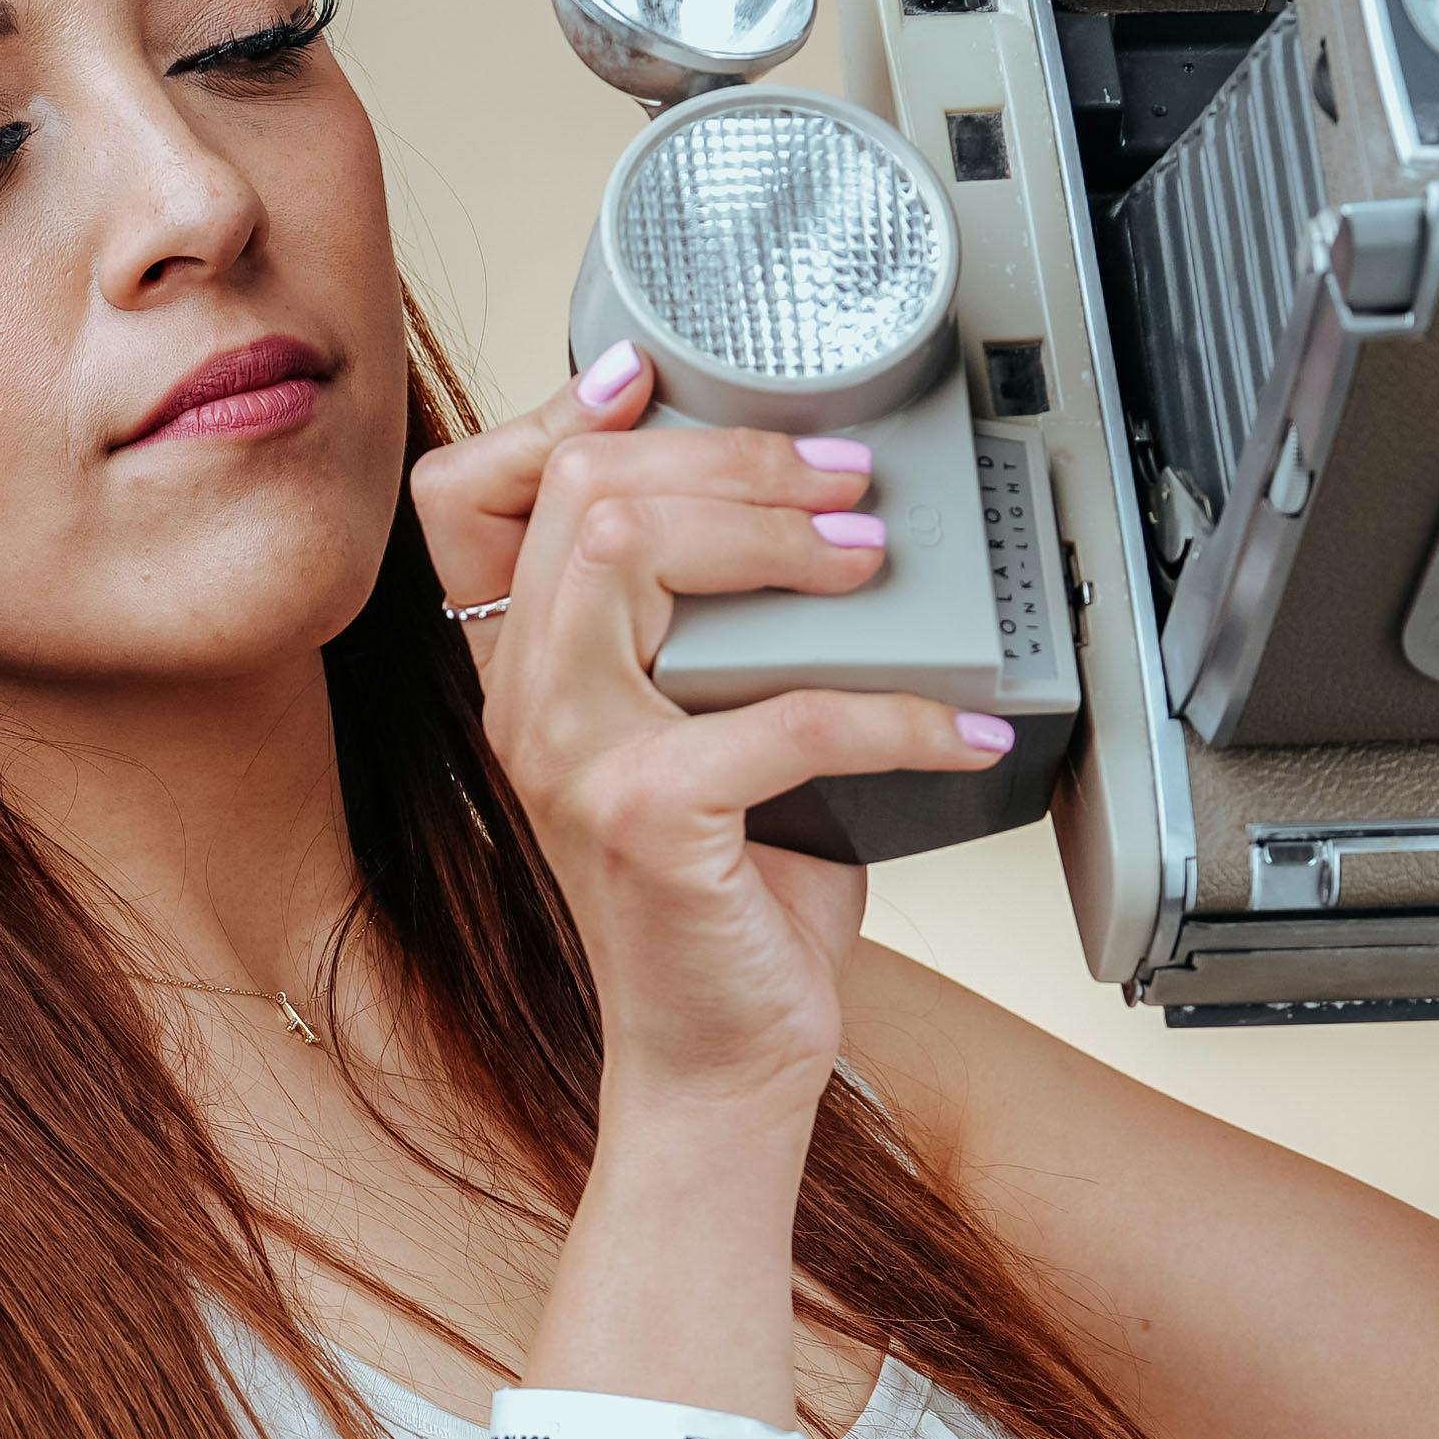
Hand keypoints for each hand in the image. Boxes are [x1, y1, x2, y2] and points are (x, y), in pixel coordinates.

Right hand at [407, 350, 1009, 1125]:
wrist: (715, 1062)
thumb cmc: (724, 905)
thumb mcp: (705, 743)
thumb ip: (721, 640)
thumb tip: (834, 527)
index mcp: (525, 673)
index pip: (480, 495)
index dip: (561, 414)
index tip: (653, 377)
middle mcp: (525, 703)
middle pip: (583, 490)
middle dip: (734, 458)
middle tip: (843, 483)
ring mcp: (573, 757)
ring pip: (637, 550)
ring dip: (777, 536)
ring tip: (873, 563)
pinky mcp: (647, 817)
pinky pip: (786, 712)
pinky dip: (895, 711)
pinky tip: (957, 728)